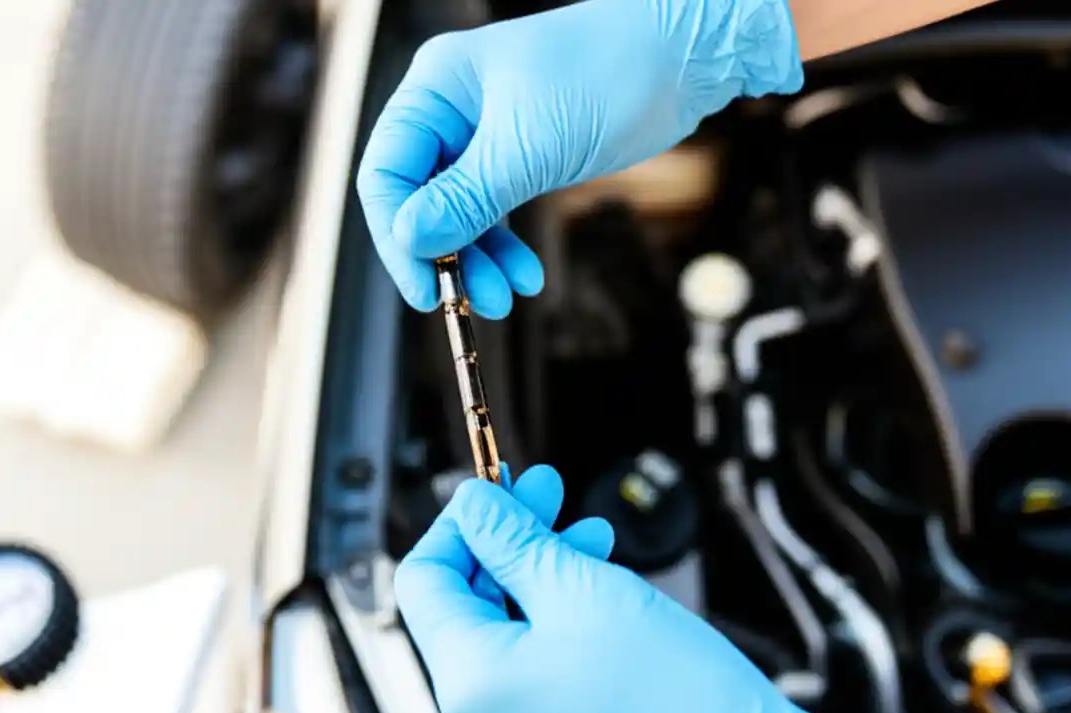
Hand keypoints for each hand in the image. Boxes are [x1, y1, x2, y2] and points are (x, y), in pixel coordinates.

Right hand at [357, 0, 801, 317]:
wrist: (684, 54)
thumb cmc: (610, 72)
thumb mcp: (529, 148)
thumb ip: (464, 199)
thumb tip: (410, 239)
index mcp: (436, 88)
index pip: (386, 172)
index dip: (397, 236)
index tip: (423, 287)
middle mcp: (452, 108)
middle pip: (418, 197)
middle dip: (443, 253)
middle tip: (467, 300)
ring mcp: (486, 131)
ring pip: (458, 210)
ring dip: (477, 259)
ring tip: (502, 297)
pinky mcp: (522, 151)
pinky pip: (494, 207)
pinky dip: (505, 245)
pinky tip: (524, 274)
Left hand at [394, 466, 812, 712]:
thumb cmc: (672, 696)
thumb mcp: (580, 590)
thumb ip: (512, 541)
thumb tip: (472, 504)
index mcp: (469, 682)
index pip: (423, 581)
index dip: (458, 522)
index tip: (494, 488)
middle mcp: (479, 709)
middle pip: (464, 598)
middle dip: (508, 536)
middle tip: (544, 489)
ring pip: (503, 620)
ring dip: (541, 563)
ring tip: (588, 530)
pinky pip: (532, 651)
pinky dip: (558, 606)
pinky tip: (596, 573)